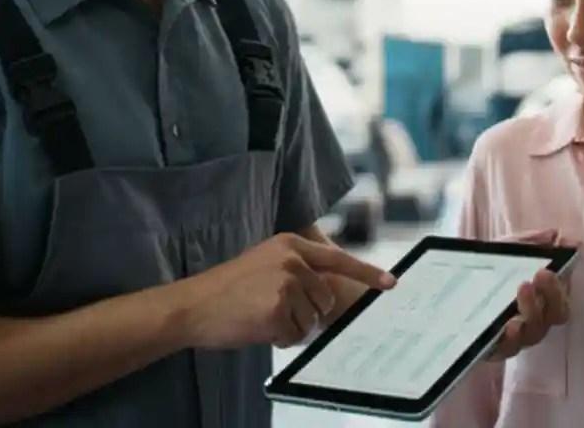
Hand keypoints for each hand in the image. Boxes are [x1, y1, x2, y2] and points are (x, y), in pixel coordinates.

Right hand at [183, 233, 394, 349]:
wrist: (192, 305)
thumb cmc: (227, 289)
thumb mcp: (263, 263)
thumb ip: (295, 270)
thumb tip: (326, 294)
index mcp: (290, 245)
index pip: (337, 259)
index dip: (367, 272)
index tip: (391, 283)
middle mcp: (291, 259)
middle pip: (325, 299)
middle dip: (305, 313)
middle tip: (270, 308)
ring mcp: (285, 283)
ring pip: (311, 320)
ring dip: (291, 326)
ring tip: (260, 315)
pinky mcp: (277, 308)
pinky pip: (294, 335)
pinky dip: (278, 338)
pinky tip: (256, 326)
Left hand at [488, 228, 574, 360]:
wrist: (447, 283)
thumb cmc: (486, 268)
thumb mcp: (507, 250)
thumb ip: (533, 243)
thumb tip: (564, 237)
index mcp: (541, 298)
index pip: (561, 299)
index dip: (560, 287)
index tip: (548, 269)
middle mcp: (533, 320)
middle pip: (554, 316)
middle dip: (551, 295)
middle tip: (538, 274)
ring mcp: (515, 337)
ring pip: (534, 333)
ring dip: (532, 310)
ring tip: (522, 289)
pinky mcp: (494, 348)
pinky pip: (508, 348)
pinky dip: (512, 338)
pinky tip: (508, 325)